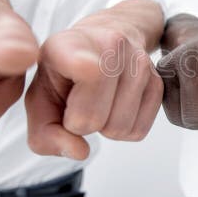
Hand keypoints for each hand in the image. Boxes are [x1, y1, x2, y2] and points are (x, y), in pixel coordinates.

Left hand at [25, 23, 162, 159]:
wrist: (101, 46)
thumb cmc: (65, 76)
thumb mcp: (39, 101)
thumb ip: (45, 134)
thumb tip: (80, 151)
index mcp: (68, 45)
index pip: (84, 60)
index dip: (85, 68)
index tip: (87, 67)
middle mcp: (110, 45)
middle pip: (93, 118)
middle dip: (80, 124)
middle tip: (77, 104)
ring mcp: (138, 62)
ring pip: (118, 127)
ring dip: (104, 127)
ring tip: (98, 102)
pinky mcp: (158, 82)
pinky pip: (138, 130)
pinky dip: (123, 128)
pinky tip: (115, 105)